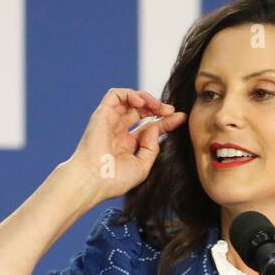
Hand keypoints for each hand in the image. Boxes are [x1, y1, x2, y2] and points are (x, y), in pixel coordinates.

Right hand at [68, 88, 186, 202]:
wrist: (93, 180)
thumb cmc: (114, 179)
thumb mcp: (142, 166)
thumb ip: (152, 147)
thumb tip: (156, 127)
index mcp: (128, 145)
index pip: (150, 127)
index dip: (166, 121)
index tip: (181, 117)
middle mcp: (119, 131)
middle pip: (142, 112)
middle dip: (159, 108)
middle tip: (170, 111)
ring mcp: (110, 122)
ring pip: (130, 100)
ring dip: (146, 98)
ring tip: (158, 106)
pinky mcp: (101, 114)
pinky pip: (115, 95)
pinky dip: (130, 94)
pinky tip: (142, 103)